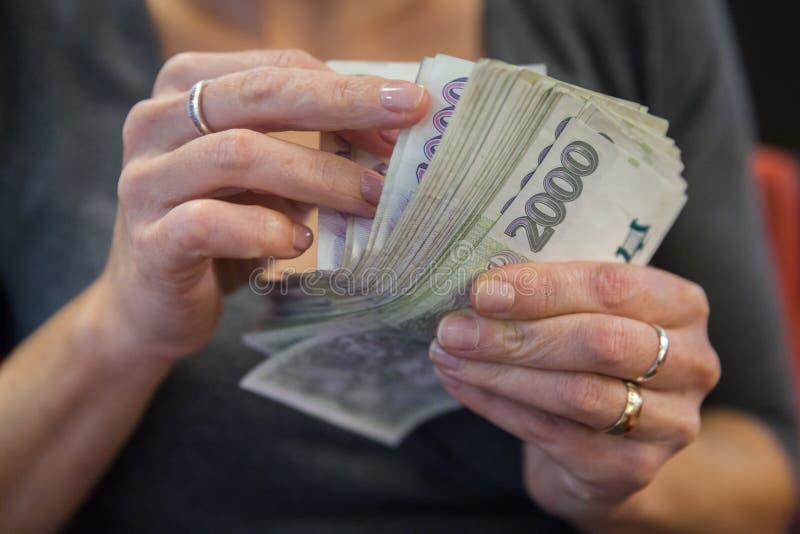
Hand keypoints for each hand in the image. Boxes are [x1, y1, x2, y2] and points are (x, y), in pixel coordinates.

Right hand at [97, 49, 428, 358]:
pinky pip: (208, 224)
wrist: (153, 304)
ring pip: (238, 155)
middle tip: (405, 123)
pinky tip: (298, 243)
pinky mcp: (149, 241)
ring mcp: (145, 180)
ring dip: (318, 176)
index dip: (347, 88)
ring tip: (368, 200)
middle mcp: (155, 122)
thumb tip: (391, 138)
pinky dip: (264, 230)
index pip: (277, 69)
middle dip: (343, 105)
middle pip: (259, 94)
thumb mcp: (267, 178)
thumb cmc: (221, 228)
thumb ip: (308, 148)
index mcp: (186, 88)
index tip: (407, 112)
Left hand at [430, 262, 719, 523]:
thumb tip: (477, 285)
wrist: (610, 444)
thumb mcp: (587, 313)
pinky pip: (554, 434)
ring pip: (577, 394)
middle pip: (599, 343)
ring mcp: (669, 422)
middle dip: (517, 334)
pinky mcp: (632, 468)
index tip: (481, 290)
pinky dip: (497, 406)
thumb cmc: (591, 358)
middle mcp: (691, 363)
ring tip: (447, 354)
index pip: (613, 286)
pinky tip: (460, 384)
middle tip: (454, 329)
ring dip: (500, 372)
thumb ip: (552, 294)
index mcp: (681, 305)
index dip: (543, 288)